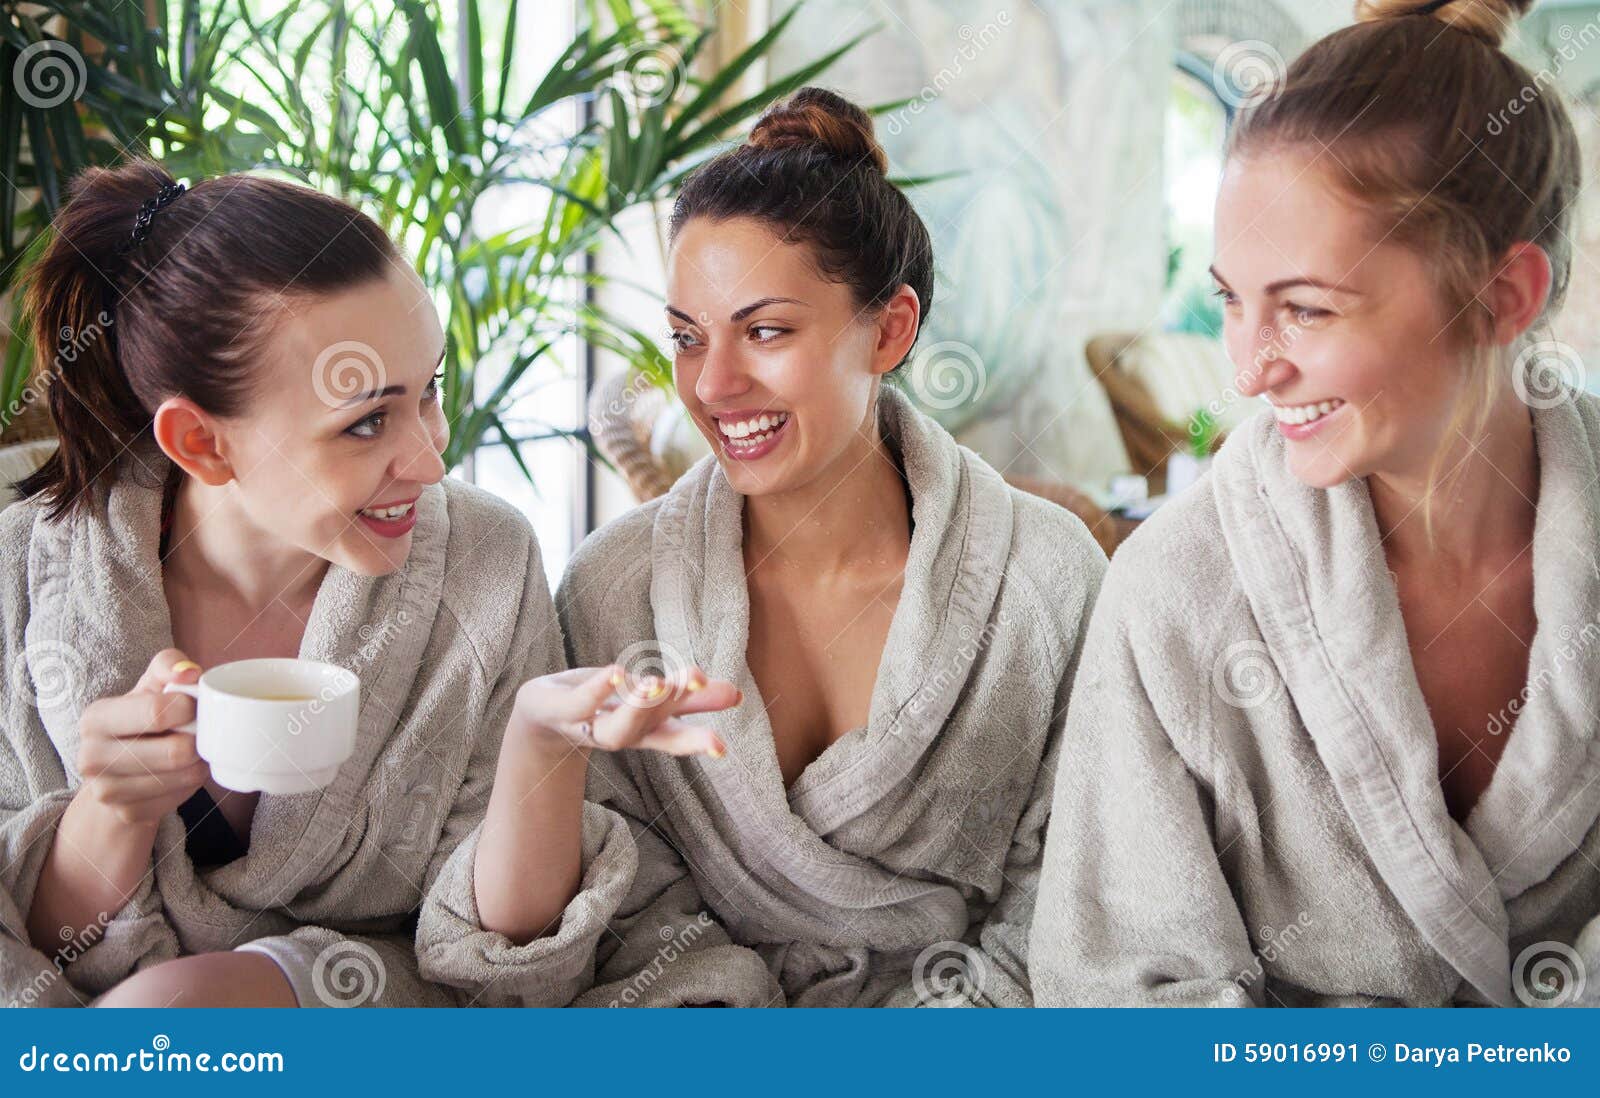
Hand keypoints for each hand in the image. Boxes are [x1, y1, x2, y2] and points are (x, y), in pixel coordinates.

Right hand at [75, 649, 208, 823]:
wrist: (123, 766)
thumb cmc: (143, 716)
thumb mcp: (152, 684)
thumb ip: (169, 666)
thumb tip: (189, 673)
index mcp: (95, 718)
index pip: (158, 712)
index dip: (189, 708)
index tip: (192, 706)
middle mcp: (91, 757)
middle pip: (176, 751)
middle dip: (197, 739)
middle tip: (196, 732)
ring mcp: (106, 791)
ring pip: (184, 776)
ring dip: (198, 762)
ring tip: (190, 750)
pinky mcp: (127, 813)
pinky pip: (180, 798)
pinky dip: (189, 784)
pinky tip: (180, 772)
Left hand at [512, 665, 738, 757]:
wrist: (539, 717)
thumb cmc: (602, 703)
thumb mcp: (647, 697)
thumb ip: (687, 697)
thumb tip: (737, 695)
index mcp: (644, 730)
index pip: (673, 738)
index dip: (697, 742)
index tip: (722, 747)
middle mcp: (620, 733)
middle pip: (649, 730)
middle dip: (671, 708)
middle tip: (694, 680)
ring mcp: (589, 725)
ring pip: (617, 729)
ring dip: (638, 707)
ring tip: (657, 682)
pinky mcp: (561, 709)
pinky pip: (581, 703)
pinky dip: (600, 689)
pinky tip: (617, 672)